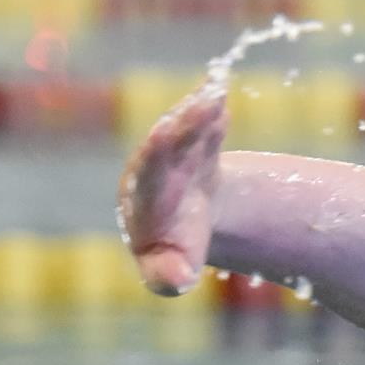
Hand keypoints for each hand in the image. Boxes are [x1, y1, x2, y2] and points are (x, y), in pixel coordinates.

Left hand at [117, 83, 225, 295]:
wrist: (185, 220)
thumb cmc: (172, 251)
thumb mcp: (168, 271)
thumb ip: (166, 277)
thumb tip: (177, 279)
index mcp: (143, 197)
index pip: (149, 175)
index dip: (157, 155)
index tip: (164, 134)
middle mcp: (154, 165)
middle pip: (167, 142)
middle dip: (183, 125)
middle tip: (200, 107)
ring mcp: (177, 149)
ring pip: (187, 126)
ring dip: (199, 109)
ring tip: (214, 92)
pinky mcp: (198, 139)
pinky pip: (206, 121)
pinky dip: (213, 106)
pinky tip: (220, 84)